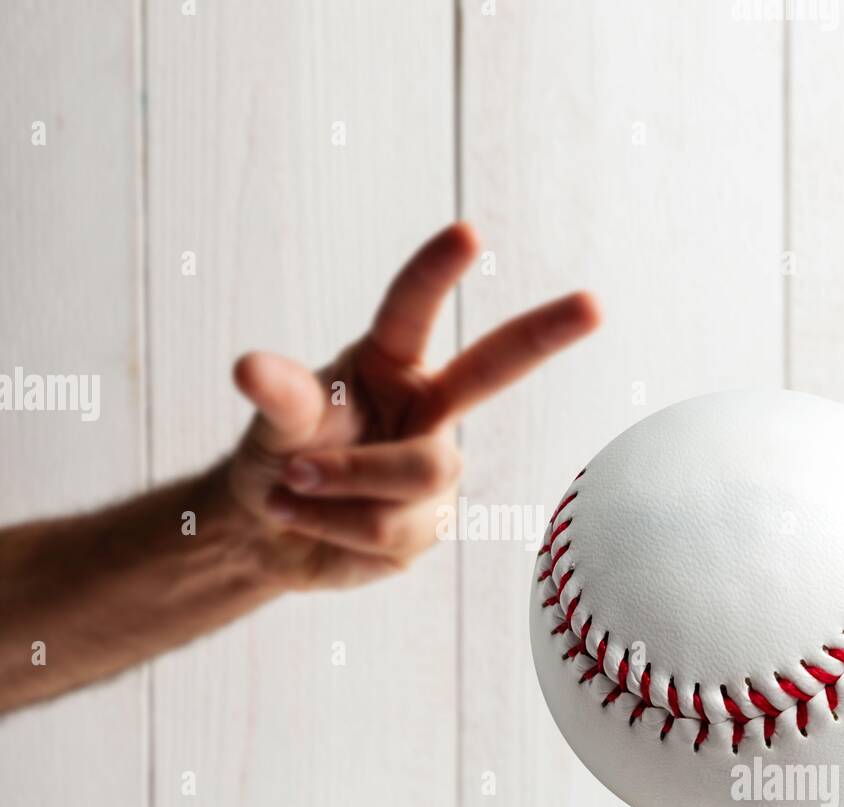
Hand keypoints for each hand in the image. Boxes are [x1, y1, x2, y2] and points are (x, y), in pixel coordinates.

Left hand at [224, 222, 601, 589]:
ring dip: (342, 482)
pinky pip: (390, 527)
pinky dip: (335, 528)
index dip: (438, 272)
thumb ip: (280, 397)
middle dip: (546, 334)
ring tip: (292, 488)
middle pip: (494, 369)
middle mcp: (428, 410)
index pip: (415, 310)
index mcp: (391, 363)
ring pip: (418, 471)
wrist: (271, 535)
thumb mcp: (274, 422)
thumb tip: (249, 368)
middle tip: (594, 303)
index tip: (468, 233)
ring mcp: (434, 471)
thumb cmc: (279, 456)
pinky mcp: (427, 527)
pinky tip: (314, 524)